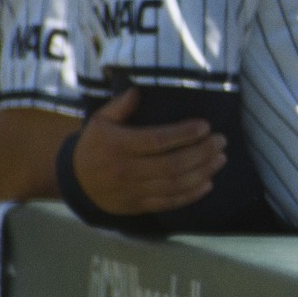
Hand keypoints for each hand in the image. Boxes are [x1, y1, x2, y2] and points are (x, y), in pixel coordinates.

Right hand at [72, 89, 226, 214]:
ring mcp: (134, 191)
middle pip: (171, 165)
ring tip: (220, 159)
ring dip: (202, 172)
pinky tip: (208, 183)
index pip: (157, 141)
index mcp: (119, 146)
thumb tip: (137, 90)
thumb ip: (119, 106)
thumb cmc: (93, 146)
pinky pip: (169, 203)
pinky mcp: (139, 206)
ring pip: (174, 185)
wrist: (75, 183)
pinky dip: (191, 195)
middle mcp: (128, 170)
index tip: (205, 126)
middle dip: (201, 153)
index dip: (183, 134)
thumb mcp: (99, 121)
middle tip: (221, 141)